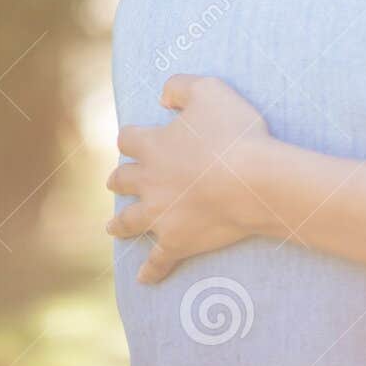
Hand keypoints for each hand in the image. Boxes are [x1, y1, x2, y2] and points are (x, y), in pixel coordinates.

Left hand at [106, 74, 275, 283]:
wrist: (251, 181)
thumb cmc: (235, 133)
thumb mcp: (211, 90)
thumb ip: (181, 86)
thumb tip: (162, 97)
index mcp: (153, 146)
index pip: (129, 139)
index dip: (131, 138)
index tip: (133, 139)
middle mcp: (149, 181)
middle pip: (121, 180)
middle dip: (119, 180)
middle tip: (118, 181)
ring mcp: (160, 214)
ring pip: (128, 221)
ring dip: (120, 224)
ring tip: (114, 228)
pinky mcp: (177, 241)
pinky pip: (158, 261)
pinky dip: (151, 271)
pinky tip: (145, 279)